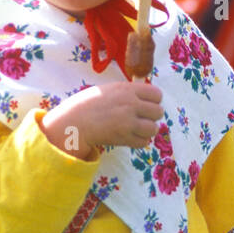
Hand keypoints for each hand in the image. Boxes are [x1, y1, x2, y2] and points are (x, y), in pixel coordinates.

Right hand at [40, 79, 164, 157]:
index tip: (147, 104)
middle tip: (142, 118)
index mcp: (127, 90)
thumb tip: (146, 98)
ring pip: (153, 129)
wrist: (74, 122)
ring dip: (147, 130)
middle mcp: (130, 105)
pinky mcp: (124, 138)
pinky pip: (144, 142)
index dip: (154, 100)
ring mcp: (128, 122)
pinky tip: (130, 137)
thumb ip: (128, 92)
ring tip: (137, 129)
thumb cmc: (89, 104)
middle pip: (158, 112)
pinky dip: (139, 141)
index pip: (157, 94)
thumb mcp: (109, 90)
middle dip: (152, 116)